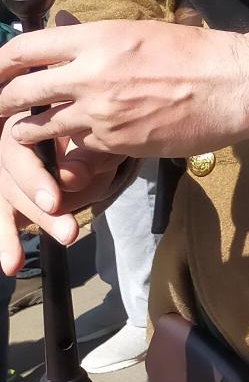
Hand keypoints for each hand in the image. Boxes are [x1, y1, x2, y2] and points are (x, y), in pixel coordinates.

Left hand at [0, 21, 248, 156]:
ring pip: (37, 127)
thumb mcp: (141, 34)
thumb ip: (99, 44)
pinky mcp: (115, 144)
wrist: (234, 87)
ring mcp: (99, 113)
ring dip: (23, 132)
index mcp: (97, 39)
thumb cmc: (196, 54)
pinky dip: (65, 152)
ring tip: (17, 135)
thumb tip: (70, 49)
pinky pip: (75, 149)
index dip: (0, 61)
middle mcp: (90, 75)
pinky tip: (63, 153)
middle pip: (19, 90)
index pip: (25, 48)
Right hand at [0, 126, 129, 273]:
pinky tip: (10, 264)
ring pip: (5, 197)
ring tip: (19, 261)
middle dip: (37, 209)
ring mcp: (5, 168)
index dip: (34, 178)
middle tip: (67, 233)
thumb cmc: (98, 139)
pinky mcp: (7, 193)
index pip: (21, 146)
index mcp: (30, 118)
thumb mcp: (104, 144)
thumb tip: (70, 178)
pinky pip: (4, 215)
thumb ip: (90, 158)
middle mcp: (9, 139)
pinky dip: (6, 239)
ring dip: (16, 231)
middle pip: (10, 175)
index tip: (53, 203)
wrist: (98, 147)